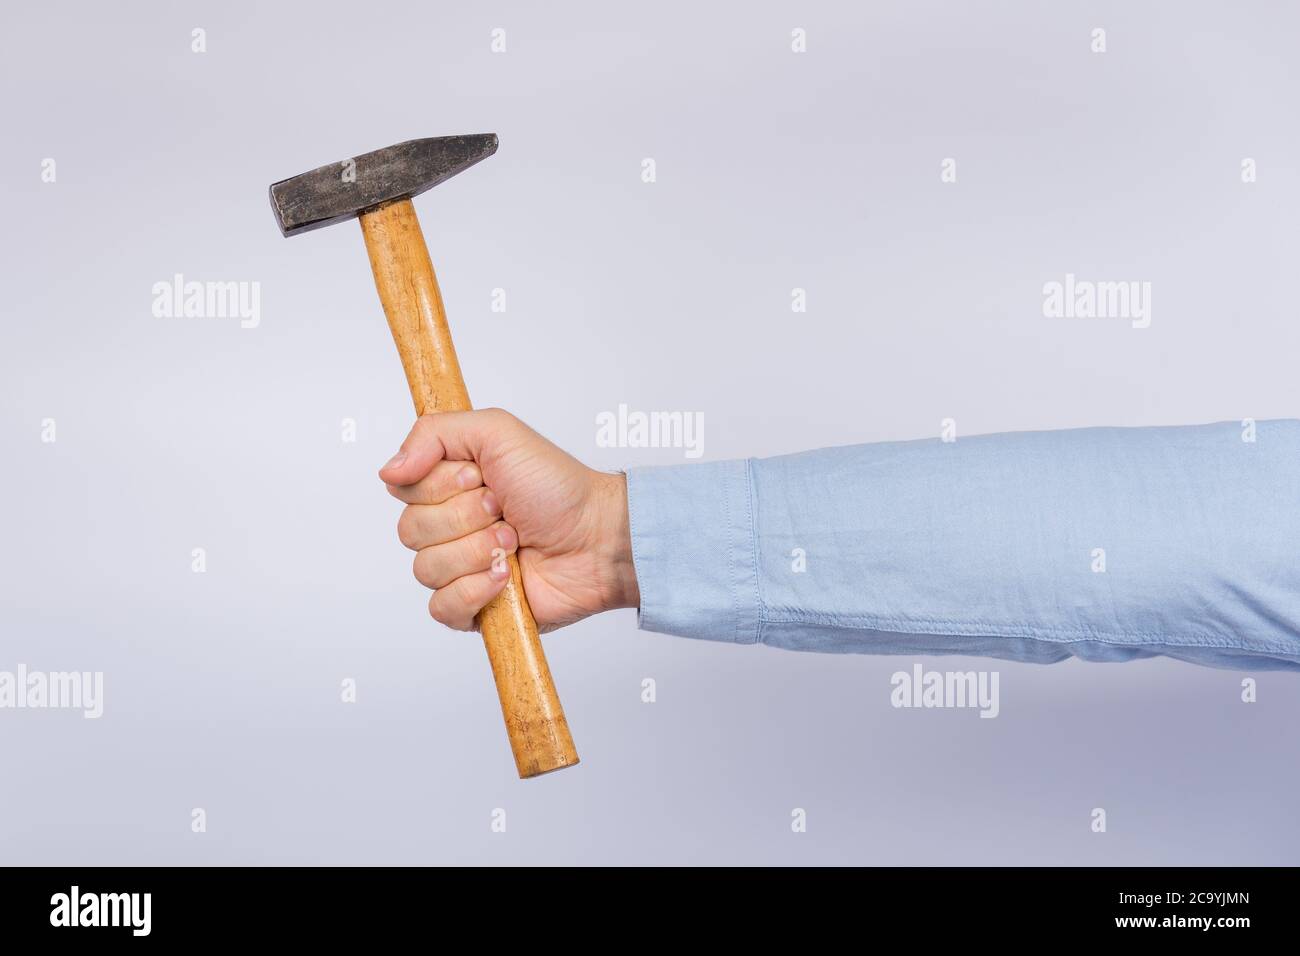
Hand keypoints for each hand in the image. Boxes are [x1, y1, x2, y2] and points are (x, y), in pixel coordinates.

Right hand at [378, 409, 638, 631]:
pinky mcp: (473, 609)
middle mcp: (448, 527)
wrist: (598, 537)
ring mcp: (459, 570)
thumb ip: (433, 433)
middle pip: (409, 530)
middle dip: (464, 517)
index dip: (440, 484)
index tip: (480, 476)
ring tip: (513, 542)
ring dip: (476, 551)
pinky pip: (442, 608)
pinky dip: (475, 590)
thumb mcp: (497, 432)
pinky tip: (505, 577)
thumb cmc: (557, 485)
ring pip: (426, 569)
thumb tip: (387, 470)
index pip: (402, 489)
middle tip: (504, 510)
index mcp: (446, 486)